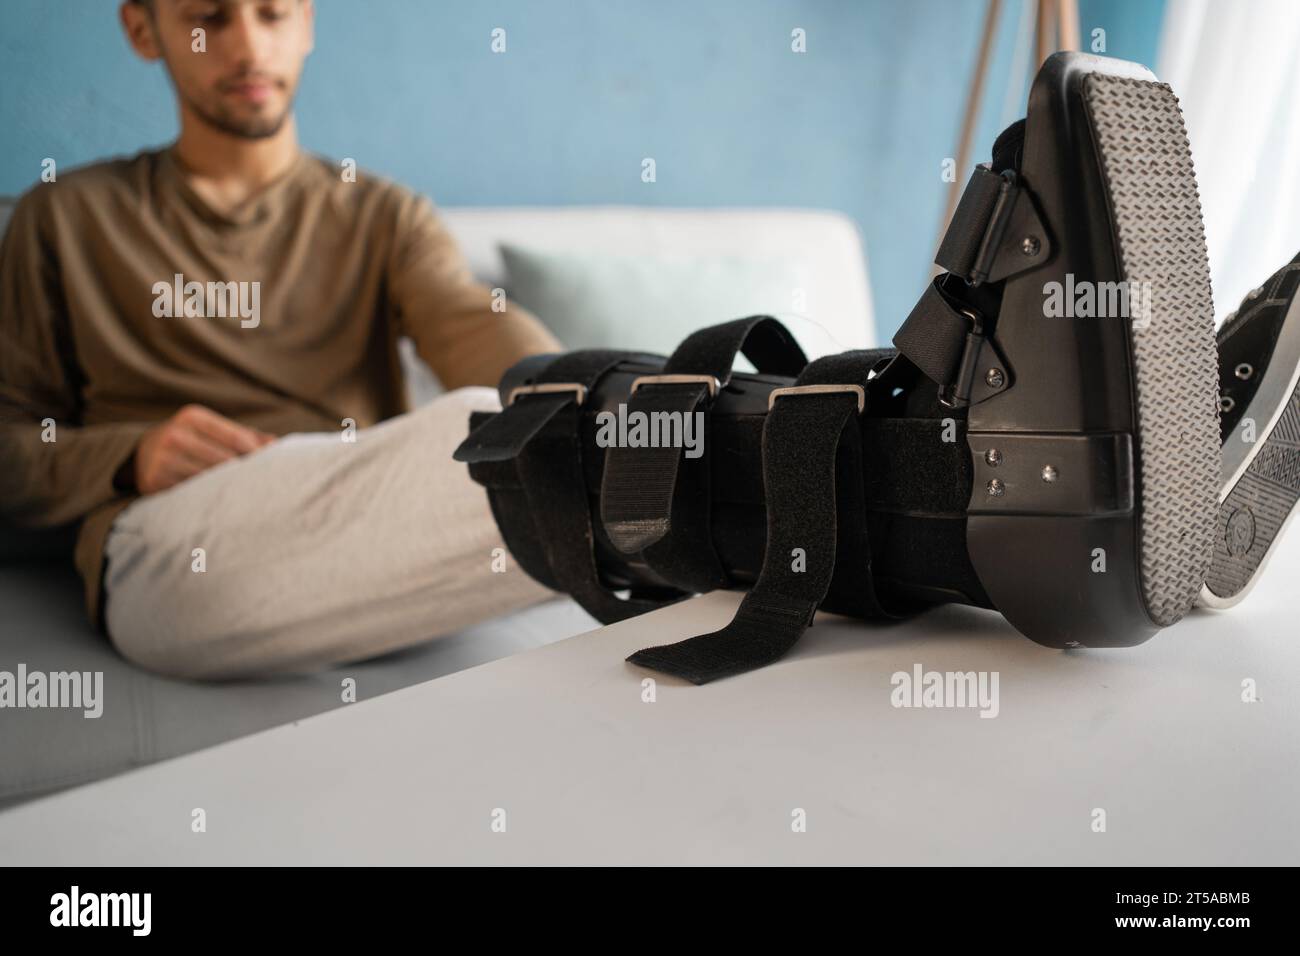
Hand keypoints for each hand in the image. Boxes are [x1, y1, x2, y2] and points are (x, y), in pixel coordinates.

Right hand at [133, 404, 275, 494]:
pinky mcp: (154, 480)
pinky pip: (191, 493)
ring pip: (208, 479)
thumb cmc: (193, 441)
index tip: (272, 469)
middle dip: (244, 474)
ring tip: (245, 496)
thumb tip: (278, 446)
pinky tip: (218, 502)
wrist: (144, 454)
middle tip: (263, 487)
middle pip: (224, 460)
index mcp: (193, 417)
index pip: (236, 437)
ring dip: (228, 489)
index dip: (257, 455)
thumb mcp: (214, 430)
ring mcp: (163, 458)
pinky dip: (207, 498)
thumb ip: (247, 436)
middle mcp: (176, 434)